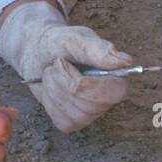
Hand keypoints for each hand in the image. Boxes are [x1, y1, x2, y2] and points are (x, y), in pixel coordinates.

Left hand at [0, 0, 133, 131]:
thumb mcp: (74, 39)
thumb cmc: (57, 43)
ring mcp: (89, 113)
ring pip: (74, 114)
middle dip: (64, 82)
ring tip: (52, 73)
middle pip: (89, 105)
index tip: (66, 63)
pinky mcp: (71, 122)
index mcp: (113, 74)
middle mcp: (105, 96)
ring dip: (54, 89)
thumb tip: (127, 62)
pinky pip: (61, 120)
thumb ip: (99, 49)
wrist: (34, 51)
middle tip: (57, 62)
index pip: (116, 92)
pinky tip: (50, 88)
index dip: (90, 84)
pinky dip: (49, 102)